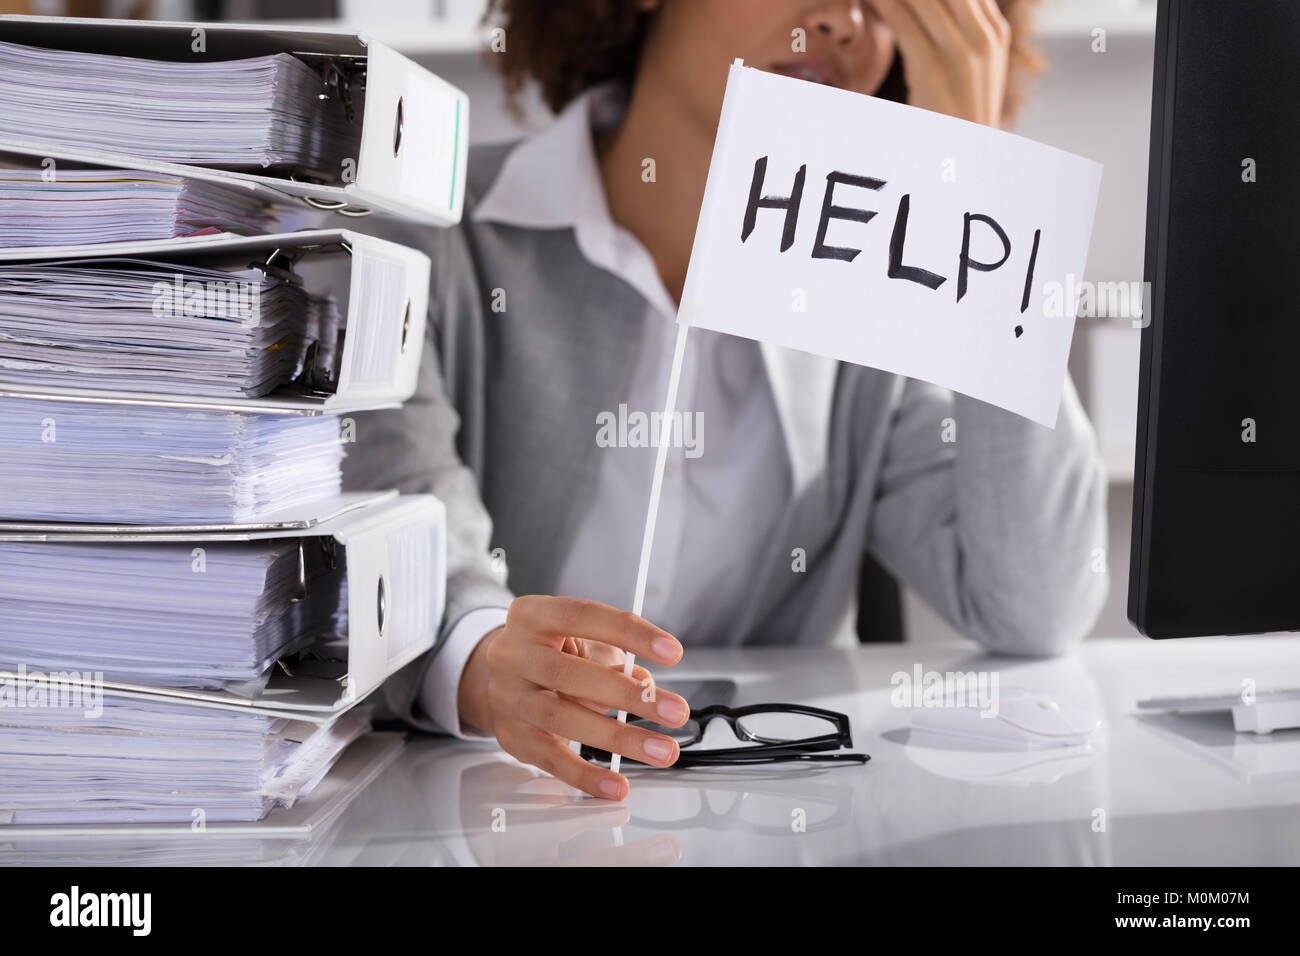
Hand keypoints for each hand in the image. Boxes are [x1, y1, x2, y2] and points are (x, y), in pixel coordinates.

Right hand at [457, 595, 688, 799]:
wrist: (499, 679)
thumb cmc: (551, 654)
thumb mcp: (580, 642)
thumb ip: (612, 659)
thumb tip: (646, 686)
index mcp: (532, 616)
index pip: (583, 616)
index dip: (630, 634)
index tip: (672, 652)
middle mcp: (512, 653)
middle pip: (572, 674)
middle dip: (630, 696)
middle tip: (675, 711)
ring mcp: (508, 697)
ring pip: (564, 718)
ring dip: (620, 738)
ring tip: (661, 751)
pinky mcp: (512, 736)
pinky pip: (551, 760)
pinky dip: (587, 776)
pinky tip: (617, 785)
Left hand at [871, 0, 1011, 127]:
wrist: (963, 164)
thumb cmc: (956, 119)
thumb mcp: (969, 71)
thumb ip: (959, 35)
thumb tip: (923, 11)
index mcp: (994, 32)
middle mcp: (984, 35)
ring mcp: (962, 52)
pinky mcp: (933, 68)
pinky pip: (904, 20)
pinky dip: (884, 2)